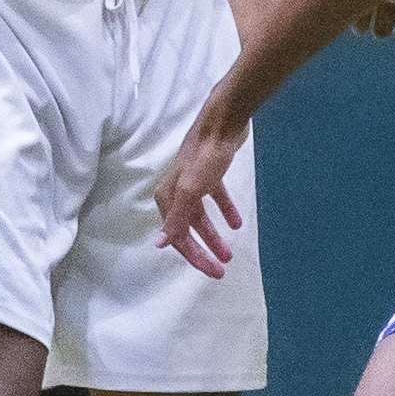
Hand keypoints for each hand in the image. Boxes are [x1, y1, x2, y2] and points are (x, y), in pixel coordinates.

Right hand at [153, 117, 245, 278]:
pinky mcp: (210, 173)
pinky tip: (237, 223)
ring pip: (202, 217)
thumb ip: (176, 219)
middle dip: (205, 250)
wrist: (223, 123)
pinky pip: (216, 199)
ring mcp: (193, 182)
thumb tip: (157, 244)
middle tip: (223, 267)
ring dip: (214, 235)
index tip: (212, 271)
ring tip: (229, 253)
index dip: (194, 256)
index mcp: (167, 198)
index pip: (177, 236)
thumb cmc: (205, 156)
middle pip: (189, 229)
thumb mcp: (190, 190)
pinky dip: (226, 211)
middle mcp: (176, 192)